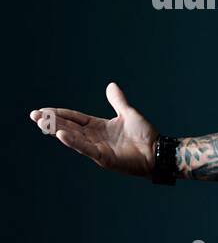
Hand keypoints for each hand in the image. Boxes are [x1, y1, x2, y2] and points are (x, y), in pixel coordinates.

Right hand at [29, 82, 158, 177]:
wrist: (158, 151)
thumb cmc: (145, 135)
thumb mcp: (129, 113)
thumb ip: (118, 101)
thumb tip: (110, 85)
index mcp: (98, 126)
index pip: (74, 118)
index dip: (59, 113)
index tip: (43, 109)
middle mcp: (95, 137)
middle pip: (69, 127)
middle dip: (51, 121)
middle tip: (33, 115)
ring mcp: (97, 148)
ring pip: (73, 137)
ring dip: (57, 130)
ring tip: (41, 123)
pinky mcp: (103, 158)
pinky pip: (85, 148)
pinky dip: (73, 142)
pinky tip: (60, 135)